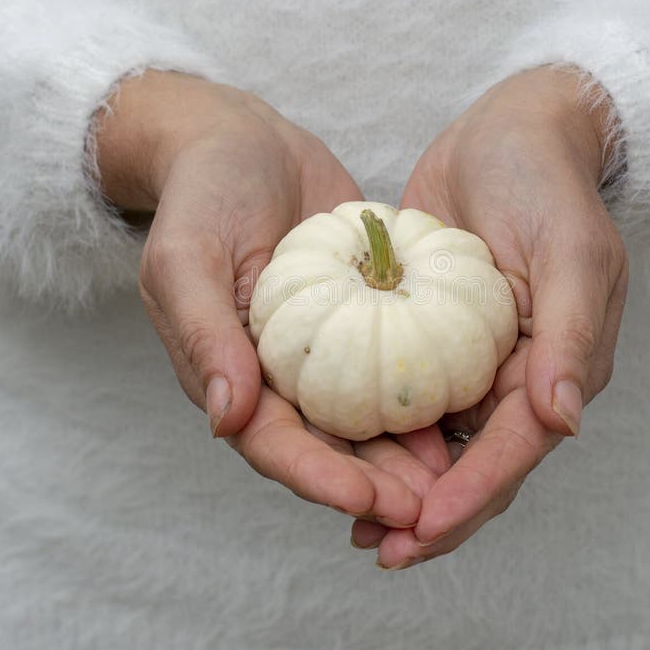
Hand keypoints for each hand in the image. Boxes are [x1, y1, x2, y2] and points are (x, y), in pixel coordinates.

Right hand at [96, 69, 427, 525]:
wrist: (243, 143)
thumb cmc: (203, 195)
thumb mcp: (187, 257)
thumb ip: (203, 334)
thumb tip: (227, 418)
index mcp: (227, 372)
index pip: (272, 443)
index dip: (317, 476)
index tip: (366, 498)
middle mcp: (276, 376)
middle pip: (327, 447)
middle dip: (374, 482)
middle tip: (427, 506)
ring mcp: (322, 352)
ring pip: (366, 418)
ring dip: (405, 453)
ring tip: (454, 478)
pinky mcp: (361, 320)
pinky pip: (393, 364)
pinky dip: (422, 391)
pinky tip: (462, 411)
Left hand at [350, 65, 628, 564]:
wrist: (512, 129)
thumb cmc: (546, 181)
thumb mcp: (569, 249)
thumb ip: (569, 333)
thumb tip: (564, 420)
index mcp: (559, 364)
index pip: (515, 447)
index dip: (470, 495)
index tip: (418, 532)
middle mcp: (519, 373)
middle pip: (478, 462)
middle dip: (431, 513)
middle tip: (376, 548)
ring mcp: (476, 357)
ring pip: (441, 440)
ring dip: (402, 483)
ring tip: (353, 523)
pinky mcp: (436, 333)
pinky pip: (409, 392)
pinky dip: (382, 427)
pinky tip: (342, 448)